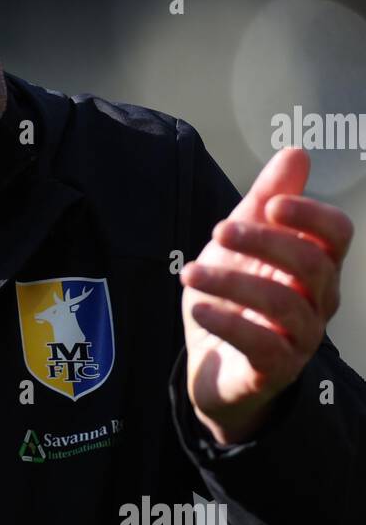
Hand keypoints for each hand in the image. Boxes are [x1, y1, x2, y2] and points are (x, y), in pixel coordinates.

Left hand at [179, 147, 353, 444]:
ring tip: (189, 272)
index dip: (310, 214)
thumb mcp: (239, 245)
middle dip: (265, 242)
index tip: (270, 204)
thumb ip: (264, 201)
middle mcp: (318, 302)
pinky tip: (198, 308)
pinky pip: (263, 346)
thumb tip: (297, 153)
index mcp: (315, 266)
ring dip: (232, 281)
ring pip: (283, 303)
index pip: (337, 233)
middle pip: (313, 264)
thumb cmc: (233, 300)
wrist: (211, 368)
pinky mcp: (275, 371)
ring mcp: (300, 339)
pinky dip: (229, 323)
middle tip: (218, 231)